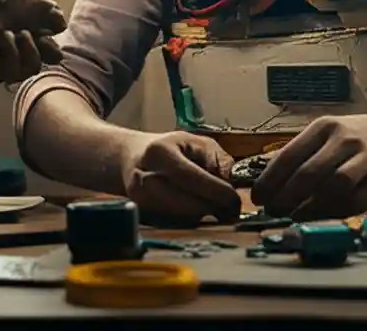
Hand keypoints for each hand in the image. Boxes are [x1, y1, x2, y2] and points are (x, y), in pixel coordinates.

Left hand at [0, 0, 66, 86]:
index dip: (49, 49)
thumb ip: (53, 14)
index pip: (52, 58)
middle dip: (29, 50)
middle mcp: (22, 60)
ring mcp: (2, 67)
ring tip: (5, 36)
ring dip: (11, 56)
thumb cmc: (11, 6)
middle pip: (33, 69)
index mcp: (38, 47)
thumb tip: (61, 27)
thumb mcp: (38, 5)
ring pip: (13, 76)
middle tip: (21, 33)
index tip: (42, 36)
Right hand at [119, 131, 241, 225]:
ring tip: (211, 204)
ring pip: (181, 218)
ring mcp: (139, 199)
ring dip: (202, 215)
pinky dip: (189, 219)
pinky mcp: (141, 215)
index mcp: (159, 153)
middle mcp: (144, 177)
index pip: (192, 178)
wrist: (131, 158)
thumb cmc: (170, 148)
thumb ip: (218, 160)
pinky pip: (173, 224)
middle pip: (186, 204)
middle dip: (213, 208)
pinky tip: (194, 208)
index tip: (235, 200)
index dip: (217, 192)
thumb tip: (231, 185)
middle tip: (230, 208)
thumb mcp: (197, 143)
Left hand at [251, 114, 366, 221]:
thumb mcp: (323, 135)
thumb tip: (266, 185)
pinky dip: (335, 212)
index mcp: (324, 127)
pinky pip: (356, 201)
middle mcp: (345, 139)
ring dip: (311, 206)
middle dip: (287, 196)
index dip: (270, 180)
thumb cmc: (349, 138)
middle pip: (310, 172)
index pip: (290, 155)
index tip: (258, 197)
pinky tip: (321, 215)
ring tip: (295, 215)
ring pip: (335, 186)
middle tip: (274, 210)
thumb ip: (298, 155)